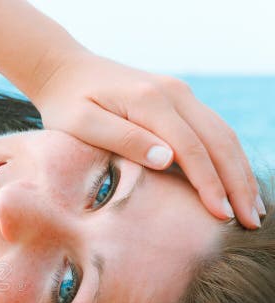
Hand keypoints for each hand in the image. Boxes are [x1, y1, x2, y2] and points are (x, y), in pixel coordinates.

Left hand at [29, 51, 264, 228]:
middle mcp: (174, 93)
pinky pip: (212, 129)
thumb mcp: (81, 124)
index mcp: (150, 101)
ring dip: (240, 171)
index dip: (210, 184)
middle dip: (238, 183)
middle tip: (250, 220)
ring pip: (223, 134)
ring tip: (252, 207)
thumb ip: (123, 140)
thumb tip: (167, 160)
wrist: (64, 70)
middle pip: (219, 141)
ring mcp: (179, 93)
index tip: (221, 215)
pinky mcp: (177, 98)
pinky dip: (228, 156)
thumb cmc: (65, 103)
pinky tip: (235, 181)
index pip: (191, 148)